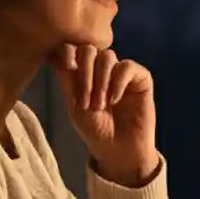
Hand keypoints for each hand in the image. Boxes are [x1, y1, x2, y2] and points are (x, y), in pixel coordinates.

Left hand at [50, 43, 159, 186]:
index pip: (72, 48)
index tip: (68, 66)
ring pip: (107, 56)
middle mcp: (101, 69)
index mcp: (82, 73)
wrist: (119, 149)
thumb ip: (69, 80)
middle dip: (85, 73)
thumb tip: (59, 54)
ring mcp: (121, 72)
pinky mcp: (140, 78)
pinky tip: (115, 100)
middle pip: (89, 49)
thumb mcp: (75, 106)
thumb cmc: (96, 131)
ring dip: (101, 80)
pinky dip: (118, 82)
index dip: (68, 51)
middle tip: (87, 101)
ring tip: (101, 105)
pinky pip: (127, 67)